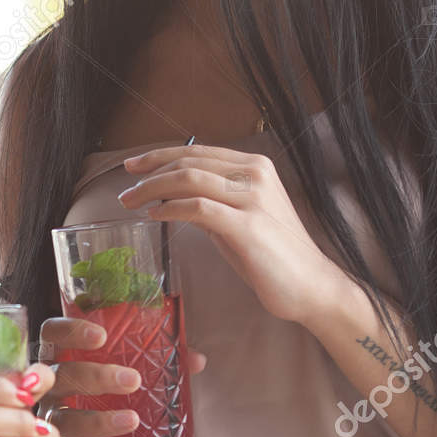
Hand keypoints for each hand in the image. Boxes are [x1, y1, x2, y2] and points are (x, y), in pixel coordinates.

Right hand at [34, 316, 206, 436]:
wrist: (74, 433)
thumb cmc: (102, 387)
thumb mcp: (123, 367)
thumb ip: (156, 359)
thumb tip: (197, 360)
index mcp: (59, 355)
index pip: (53, 333)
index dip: (72, 331)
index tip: (102, 336)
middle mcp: (47, 385)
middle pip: (61, 376)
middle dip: (96, 377)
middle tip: (134, 381)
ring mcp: (48, 419)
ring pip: (63, 420)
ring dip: (96, 422)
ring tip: (133, 420)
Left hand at [118, 144, 348, 328]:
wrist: (311, 286)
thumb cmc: (273, 255)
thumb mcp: (239, 217)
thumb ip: (212, 201)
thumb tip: (171, 196)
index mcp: (255, 166)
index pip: (198, 150)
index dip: (160, 155)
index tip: (134, 166)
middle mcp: (255, 174)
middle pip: (189, 160)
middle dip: (150, 172)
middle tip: (125, 188)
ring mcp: (253, 198)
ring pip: (189, 178)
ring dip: (153, 189)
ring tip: (132, 202)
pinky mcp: (248, 226)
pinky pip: (198, 208)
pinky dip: (170, 209)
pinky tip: (155, 216)